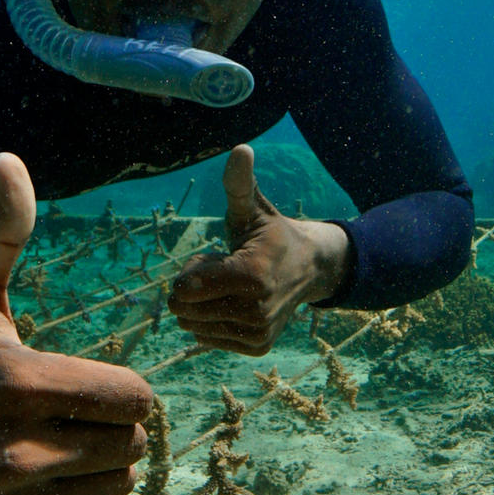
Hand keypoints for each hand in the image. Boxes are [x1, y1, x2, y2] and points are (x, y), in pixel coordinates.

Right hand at [0, 153, 153, 494]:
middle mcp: (12, 453)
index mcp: (15, 387)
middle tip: (64, 415)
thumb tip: (9, 159)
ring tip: (52, 445)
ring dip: (99, 464)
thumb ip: (1, 229)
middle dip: (109, 425)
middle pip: (131, 443)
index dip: (117, 385)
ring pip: (118, 485)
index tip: (79, 381)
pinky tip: (47, 484)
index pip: (135, 397)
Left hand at [164, 144, 349, 356]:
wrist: (309, 268)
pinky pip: (206, 339)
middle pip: (184, 309)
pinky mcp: (256, 346)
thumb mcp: (252, 208)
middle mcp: (255, 311)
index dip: (192, 269)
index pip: (184, 289)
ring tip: (230, 287)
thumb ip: (239, 183)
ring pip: (192, 326)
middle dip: (193, 286)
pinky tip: (236, 303)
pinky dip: (211, 321)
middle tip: (223, 271)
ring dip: (202, 304)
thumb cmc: (271, 235)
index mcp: (251, 277)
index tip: (217, 257)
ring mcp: (257, 332)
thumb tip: (240, 148)